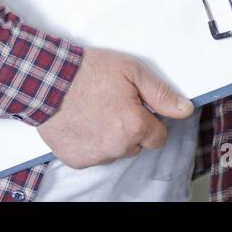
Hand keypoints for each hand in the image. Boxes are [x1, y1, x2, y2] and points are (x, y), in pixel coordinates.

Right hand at [37, 47, 192, 168]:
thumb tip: (184, 109)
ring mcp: (95, 156)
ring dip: (111, 136)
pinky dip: (91, 142)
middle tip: (115, 104)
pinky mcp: (76, 159)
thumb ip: (161, 94)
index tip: (140, 108)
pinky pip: (94, 155)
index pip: (159, 137)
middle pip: (137, 144)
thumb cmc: (88, 72)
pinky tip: (83, 121)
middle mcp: (117, 146)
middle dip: (131, 128)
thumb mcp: (133, 71)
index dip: (151, 120)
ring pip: (115, 151)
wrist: (47, 80)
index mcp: (134, 126)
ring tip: (96, 110)